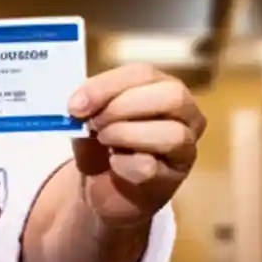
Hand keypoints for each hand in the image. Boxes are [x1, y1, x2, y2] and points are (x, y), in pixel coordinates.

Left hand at [67, 63, 205, 227]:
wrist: (102, 187)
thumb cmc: (102, 144)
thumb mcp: (91, 115)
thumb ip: (89, 104)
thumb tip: (80, 105)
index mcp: (163, 86)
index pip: (143, 74)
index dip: (107, 86)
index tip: (76, 105)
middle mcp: (186, 113)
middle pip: (171, 96)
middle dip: (124, 107)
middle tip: (94, 123)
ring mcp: (185, 148)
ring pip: (172, 134)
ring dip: (126, 135)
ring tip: (104, 140)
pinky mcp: (172, 179)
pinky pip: (151, 168)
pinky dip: (125, 165)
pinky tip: (114, 165)